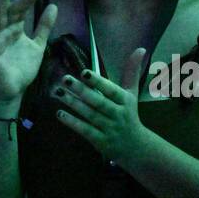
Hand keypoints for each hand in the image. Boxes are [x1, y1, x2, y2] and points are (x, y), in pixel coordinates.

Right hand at [0, 0, 56, 105]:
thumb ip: (44, 28)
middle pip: (12, 11)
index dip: (29, 0)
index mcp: (16, 30)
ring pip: (0, 16)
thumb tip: (53, 6)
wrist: (10, 90)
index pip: (22, 11)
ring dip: (2, 0)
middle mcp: (5, 31)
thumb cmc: (21, 69)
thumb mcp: (37, 46)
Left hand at [54, 47, 148, 168]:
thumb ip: (131, 72)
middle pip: (98, 102)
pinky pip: (85, 131)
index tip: (84, 72)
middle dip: (81, 91)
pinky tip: (59, 114)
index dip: (98, 82)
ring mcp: (109, 129)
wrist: (136, 148)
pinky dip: (73, 123)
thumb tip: (140, 49)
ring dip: (73, 104)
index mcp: (125, 101)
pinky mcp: (101, 142)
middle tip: (65, 79)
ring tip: (58, 92)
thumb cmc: (130, 115)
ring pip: (90, 115)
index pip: (111, 90)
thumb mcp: (132, 94)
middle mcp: (117, 114)